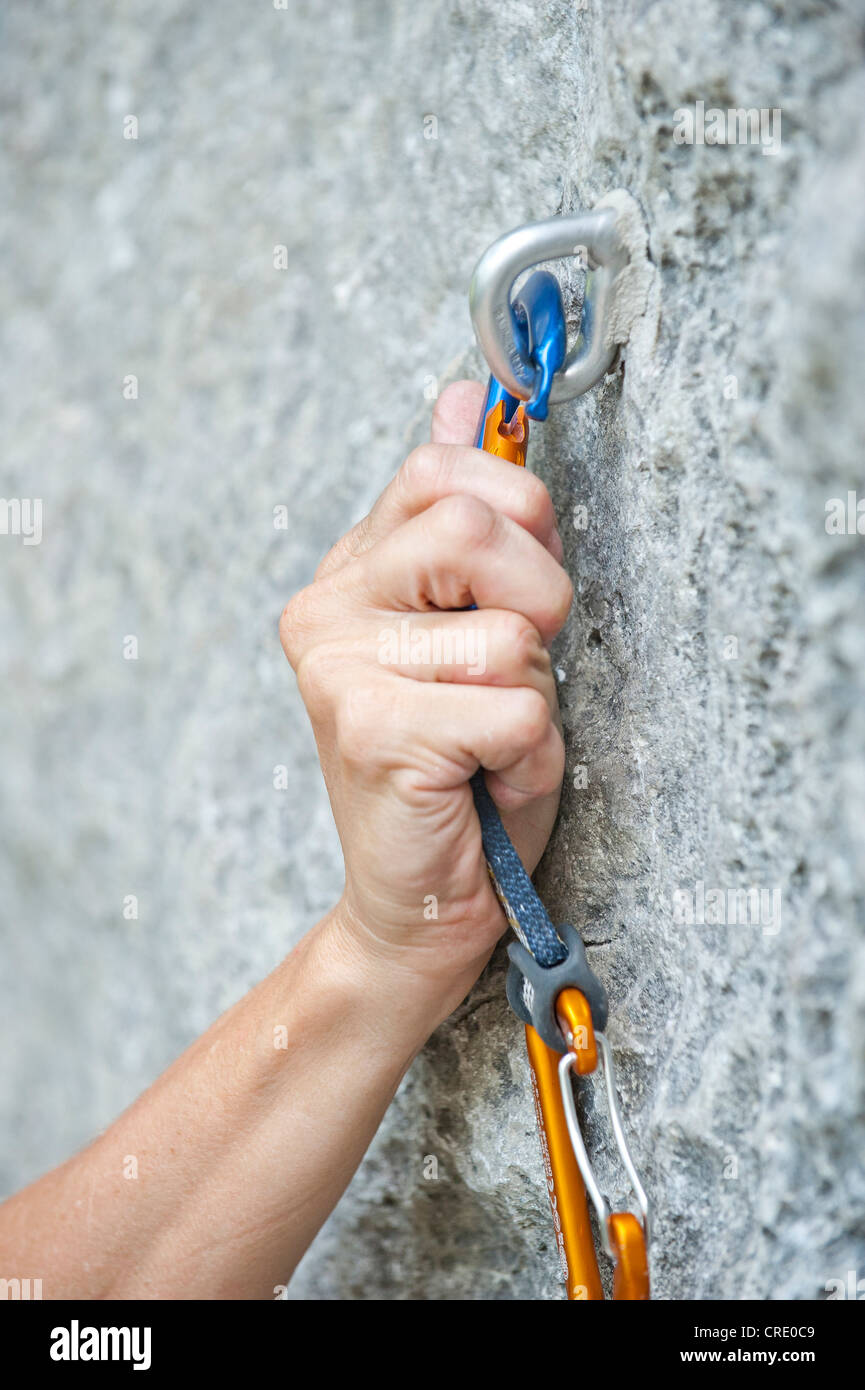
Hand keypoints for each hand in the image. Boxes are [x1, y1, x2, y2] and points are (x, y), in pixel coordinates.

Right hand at [279, 381, 572, 1001]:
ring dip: (533, 698)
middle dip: (539, 602)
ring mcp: (338, 666)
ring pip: (512, 632)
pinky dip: (531, 759)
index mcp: (350, 570)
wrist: (415, 901)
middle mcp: (324, 606)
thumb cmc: (459, 770)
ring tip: (488, 742)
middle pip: (475, 529)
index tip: (513, 594)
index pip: (442, 472)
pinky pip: (518, 708)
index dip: (517, 519)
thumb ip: (464, 517)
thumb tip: (462, 394)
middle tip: (513, 671)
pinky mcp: (370, 729)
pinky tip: (482, 783)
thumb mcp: (472, 630)